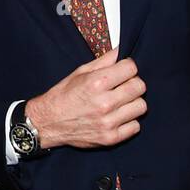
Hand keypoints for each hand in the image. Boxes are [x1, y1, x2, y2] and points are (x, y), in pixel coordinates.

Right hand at [25, 46, 146, 149]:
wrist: (48, 122)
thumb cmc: (63, 96)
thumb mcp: (80, 73)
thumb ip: (104, 61)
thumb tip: (122, 51)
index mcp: (96, 83)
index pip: (131, 68)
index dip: (127, 68)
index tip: (122, 71)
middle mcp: (104, 103)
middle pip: (139, 86)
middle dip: (132, 83)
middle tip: (122, 87)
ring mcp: (108, 122)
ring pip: (141, 106)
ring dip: (132, 103)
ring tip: (119, 103)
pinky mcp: (110, 138)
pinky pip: (135, 126)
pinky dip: (129, 121)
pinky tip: (117, 117)